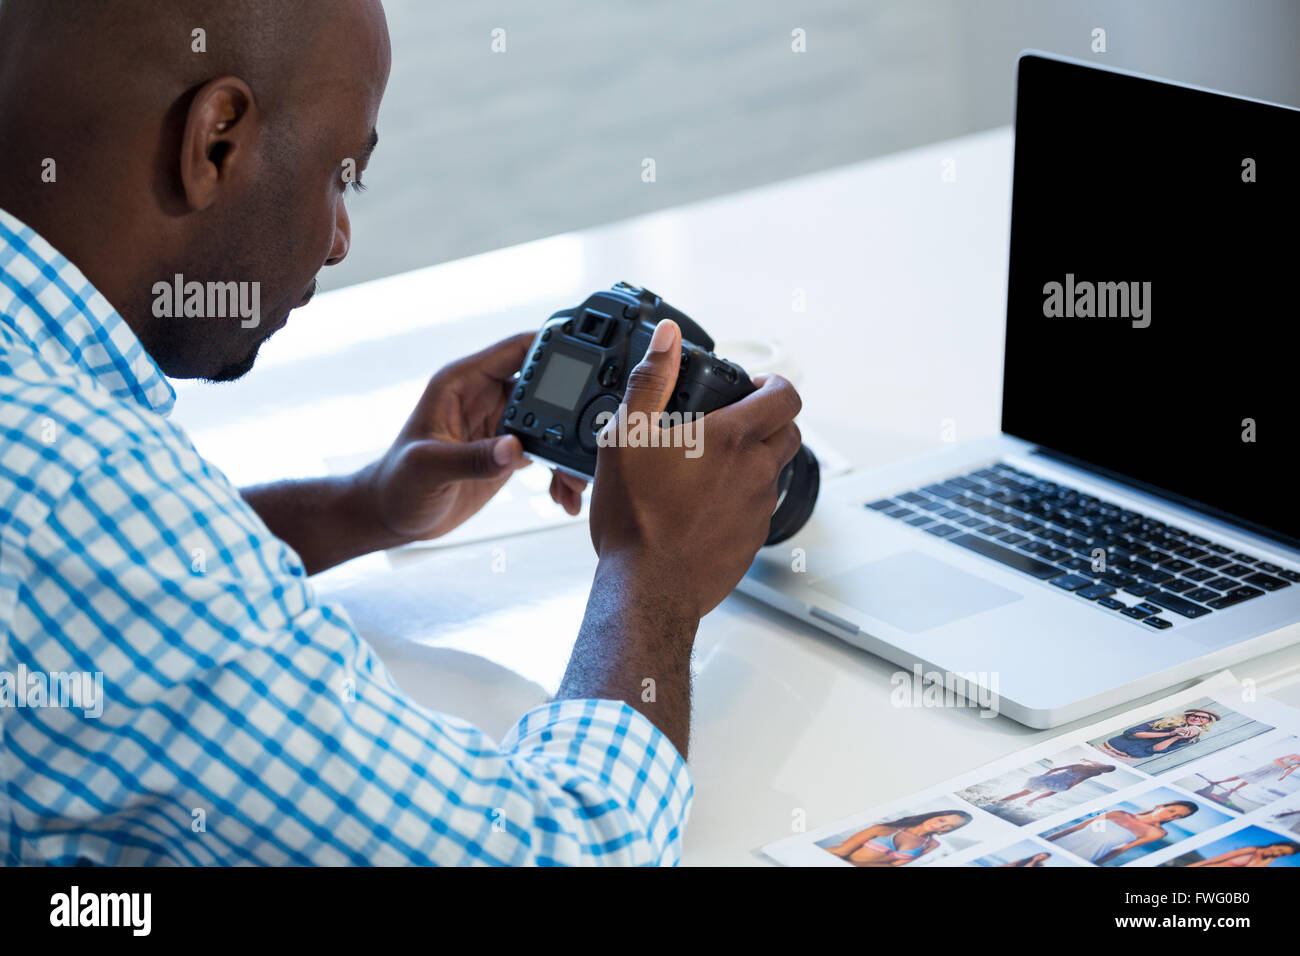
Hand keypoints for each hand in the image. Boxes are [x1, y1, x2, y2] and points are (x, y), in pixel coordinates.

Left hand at [363, 332, 587, 541]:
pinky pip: (548, 450)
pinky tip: (565, 495)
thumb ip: (471, 458)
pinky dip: (561, 470)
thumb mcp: (428, 469)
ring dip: (571, 448)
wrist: (393, 517)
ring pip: (553, 421)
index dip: (555, 345)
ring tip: (578, 481)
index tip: (594, 354)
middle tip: (595, 434)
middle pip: (546, 385)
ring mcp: (499, 423)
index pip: (518, 349)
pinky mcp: (507, 450)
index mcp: (463, 383)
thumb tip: (515, 449)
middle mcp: (485, 397)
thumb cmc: (397, 485)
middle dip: (575, 407)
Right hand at [587, 319, 802, 619]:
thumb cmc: (635, 517)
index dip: (774, 383)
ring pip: (774, 471)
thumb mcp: (627, 436)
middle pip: (789, 431)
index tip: (753, 385)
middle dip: (770, 418)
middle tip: (734, 420)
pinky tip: (703, 506)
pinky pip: (758, 509)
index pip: (786, 395)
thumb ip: (651, 379)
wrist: (647, 589)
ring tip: (710, 466)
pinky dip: (741, 498)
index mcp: (732, 439)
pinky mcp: (752, 542)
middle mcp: (757, 472)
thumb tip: (667, 336)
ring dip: (754, 460)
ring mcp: (758, 510)